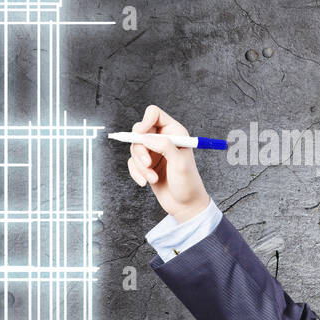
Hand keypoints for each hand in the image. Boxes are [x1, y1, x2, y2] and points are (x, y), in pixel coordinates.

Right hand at [126, 104, 211, 222]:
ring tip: (152, 178)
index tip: (140, 134)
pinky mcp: (146, 165)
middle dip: (140, 150)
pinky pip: (132, 163)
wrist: (185, 205)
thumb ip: (164, 146)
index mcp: (175, 132)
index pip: (154, 114)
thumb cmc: (188, 183)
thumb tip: (145, 137)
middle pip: (139, 131)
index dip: (144, 120)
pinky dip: (136, 173)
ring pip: (134, 149)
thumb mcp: (179, 163)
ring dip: (140, 166)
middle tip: (148, 164)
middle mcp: (163, 139)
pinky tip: (146, 183)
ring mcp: (153, 152)